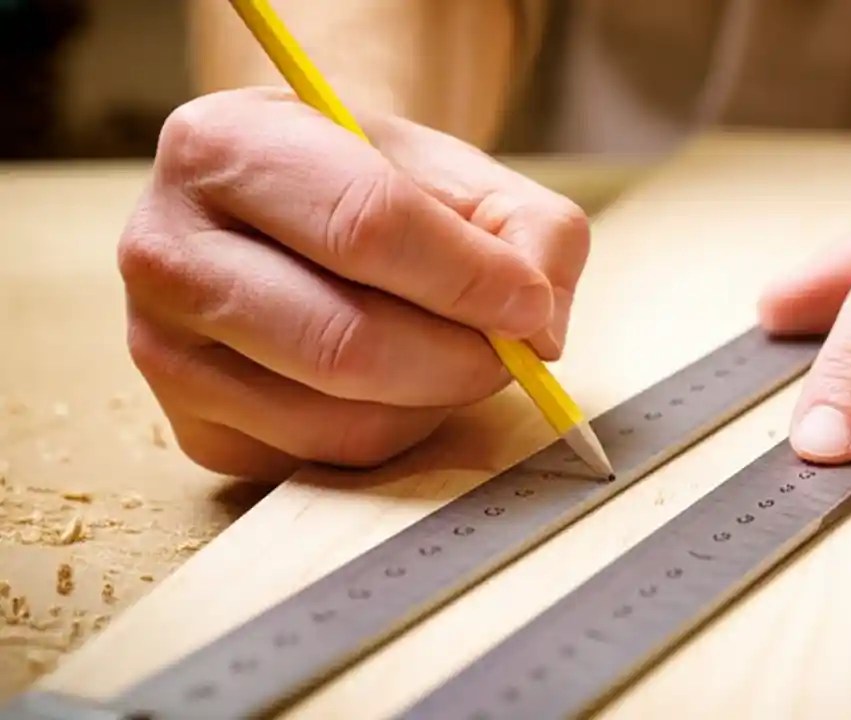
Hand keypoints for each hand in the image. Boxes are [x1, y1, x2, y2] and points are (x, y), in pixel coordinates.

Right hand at [119, 88, 588, 480]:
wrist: (296, 219)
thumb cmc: (379, 189)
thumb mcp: (464, 175)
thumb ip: (531, 231)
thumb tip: (540, 332)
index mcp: (220, 148)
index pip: (363, 225)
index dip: (467, 277)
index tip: (531, 302)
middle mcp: (165, 252)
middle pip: (345, 342)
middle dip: (460, 358)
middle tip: (512, 350)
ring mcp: (165, 353)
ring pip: (341, 419)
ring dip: (434, 400)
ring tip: (452, 354)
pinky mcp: (196, 433)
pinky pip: (327, 461)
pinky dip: (395, 433)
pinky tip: (400, 385)